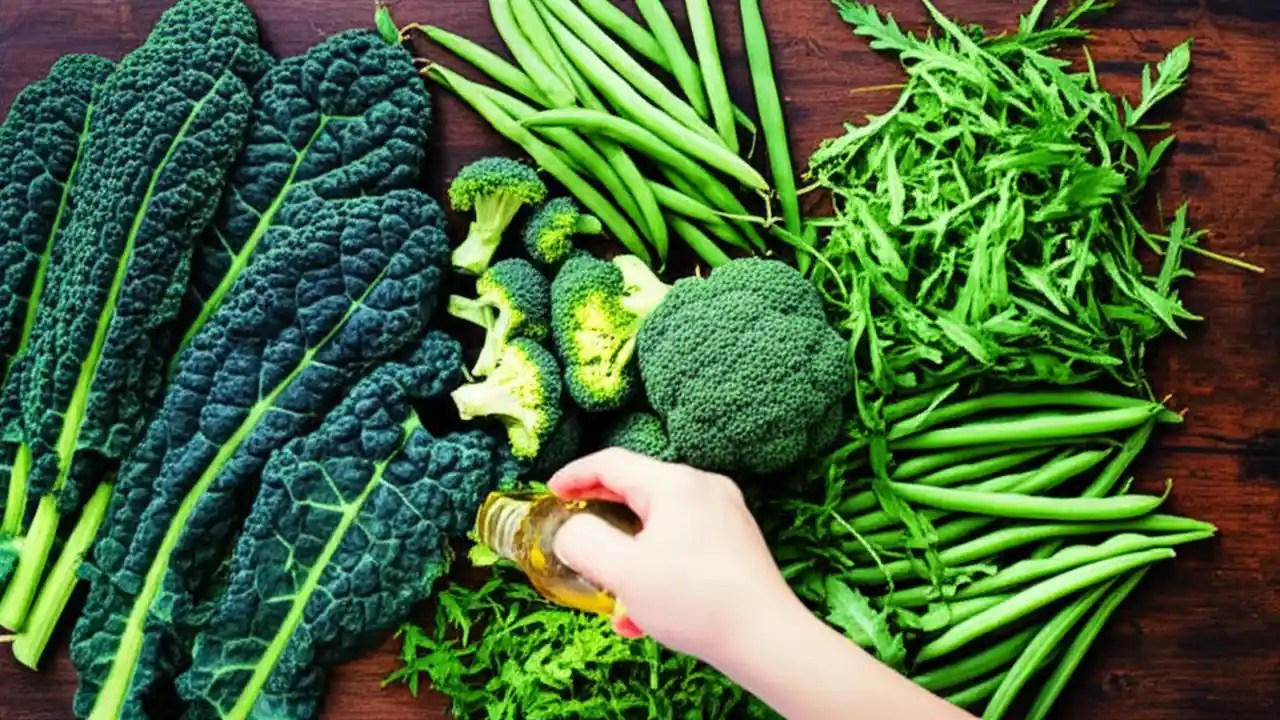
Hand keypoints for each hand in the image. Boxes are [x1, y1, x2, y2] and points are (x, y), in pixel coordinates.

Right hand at [548, 448, 804, 665]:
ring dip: (629, 556)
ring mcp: (724, 514)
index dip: (574, 475)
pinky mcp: (735, 542)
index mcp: (676, 483)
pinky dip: (657, 570)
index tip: (551, 493)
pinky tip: (645, 613)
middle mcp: (704, 488)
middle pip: (637, 490)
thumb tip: (573, 532)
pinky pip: (683, 545)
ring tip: (611, 594)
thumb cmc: (695, 601)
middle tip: (573, 531)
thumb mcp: (624, 571)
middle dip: (601, 517)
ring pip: (659, 525)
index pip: (612, 463)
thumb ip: (585, 542)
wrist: (766, 639)